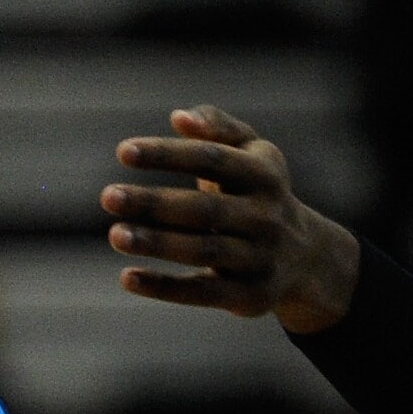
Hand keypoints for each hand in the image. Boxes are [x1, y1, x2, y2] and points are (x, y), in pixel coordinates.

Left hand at [101, 106, 359, 333]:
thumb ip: (218, 129)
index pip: (212, 159)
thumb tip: (180, 118)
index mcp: (264, 174)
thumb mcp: (251, 154)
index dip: (167, 154)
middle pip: (204, 209)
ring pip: (203, 250)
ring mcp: (259, 258)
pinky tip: (128, 277)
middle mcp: (266, 216)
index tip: (123, 152)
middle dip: (154, 203)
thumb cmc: (257, 194)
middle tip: (108, 197)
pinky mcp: (249, 295)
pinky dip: (164, 287)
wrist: (305, 257)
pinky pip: (203, 292)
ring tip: (116, 234)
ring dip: (156, 243)